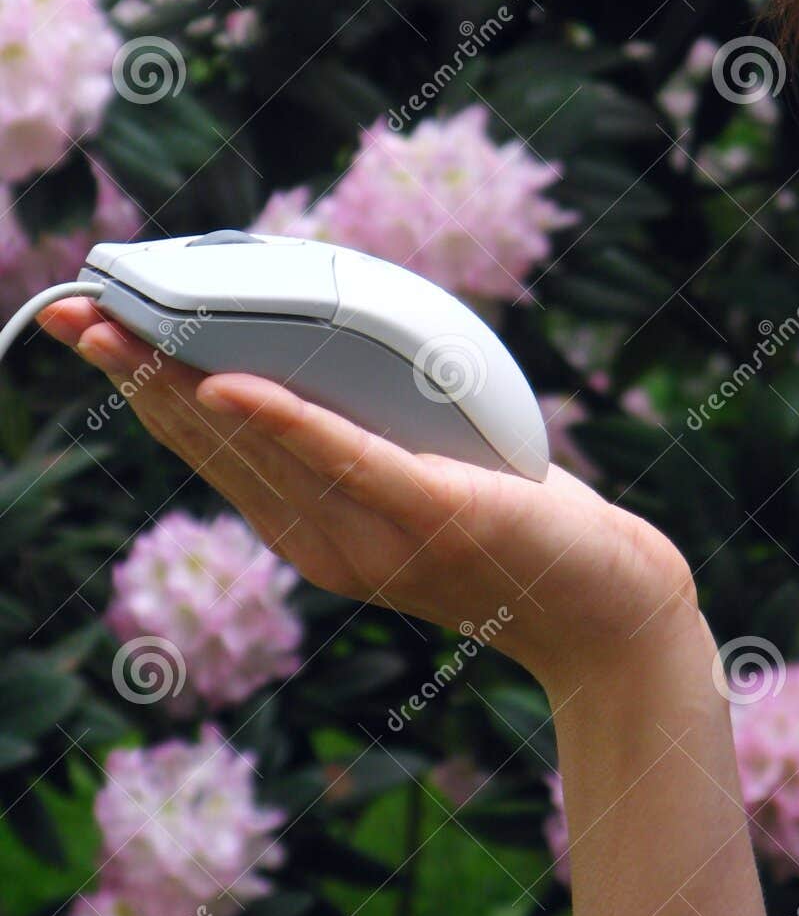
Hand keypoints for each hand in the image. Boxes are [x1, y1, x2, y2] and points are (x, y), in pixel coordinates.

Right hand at [35, 298, 697, 687]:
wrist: (607, 602)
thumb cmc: (517, 524)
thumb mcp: (419, 471)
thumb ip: (360, 430)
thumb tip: (314, 347)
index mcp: (313, 528)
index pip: (211, 451)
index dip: (146, 391)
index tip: (93, 330)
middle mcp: (325, 540)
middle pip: (213, 446)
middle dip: (138, 377)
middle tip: (73, 313)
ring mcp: (375, 533)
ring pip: (261, 450)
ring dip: (185, 386)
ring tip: (123, 332)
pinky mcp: (433, 513)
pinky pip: (347, 459)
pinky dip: (285, 422)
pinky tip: (231, 385)